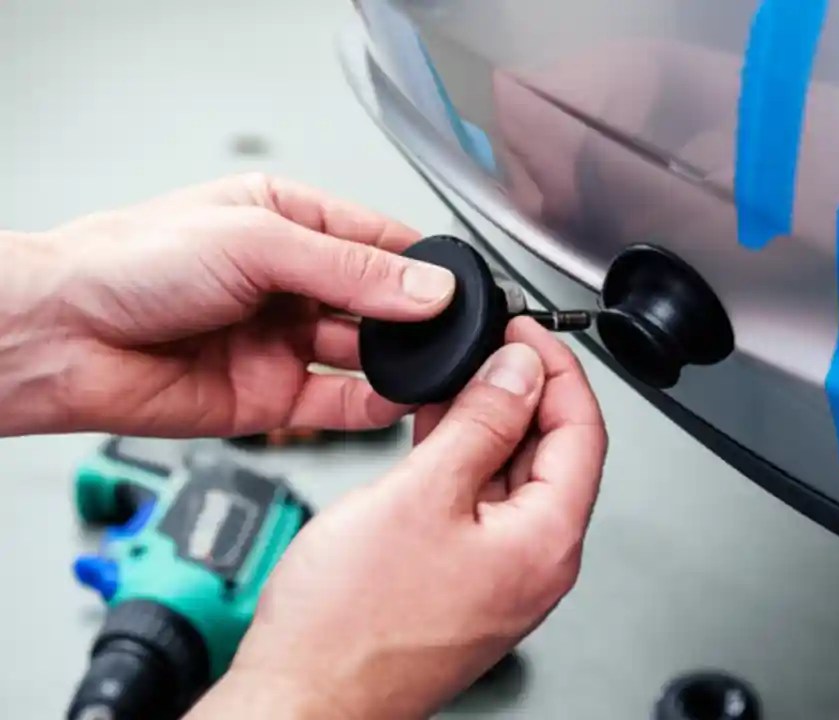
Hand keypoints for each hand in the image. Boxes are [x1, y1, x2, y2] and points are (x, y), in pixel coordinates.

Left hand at [0, 173, 454, 436]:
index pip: (381, 240)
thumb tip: (426, 287)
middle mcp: (291, 283)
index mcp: (288, 221)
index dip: (425, 264)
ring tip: (439, 367)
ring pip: (366, 355)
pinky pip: (339, 404)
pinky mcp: (272, 397)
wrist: (60, 337)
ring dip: (403, 363)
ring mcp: (283, 342)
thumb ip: (349, 268)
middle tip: (460, 331)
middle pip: (381, 302)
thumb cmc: (127, 265)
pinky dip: (375, 406)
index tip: (463, 284)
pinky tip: (400, 399)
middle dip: (420, 318)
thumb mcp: (255, 241)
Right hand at [187, 318, 606, 719]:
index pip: (583, 431)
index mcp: (546, 542)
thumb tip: (520, 370)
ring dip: (487, 422)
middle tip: (486, 346)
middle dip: (522, 390)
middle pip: (553, 453)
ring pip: (512, 478)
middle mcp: (535, 564)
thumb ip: (481, 422)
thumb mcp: (421, 494)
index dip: (558, 369)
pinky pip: (479, 507)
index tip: (526, 331)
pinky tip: (432, 433)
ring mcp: (500, 577)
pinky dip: (462, 462)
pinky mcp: (464, 583)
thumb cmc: (349, 627)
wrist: (303, 701)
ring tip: (451, 379)